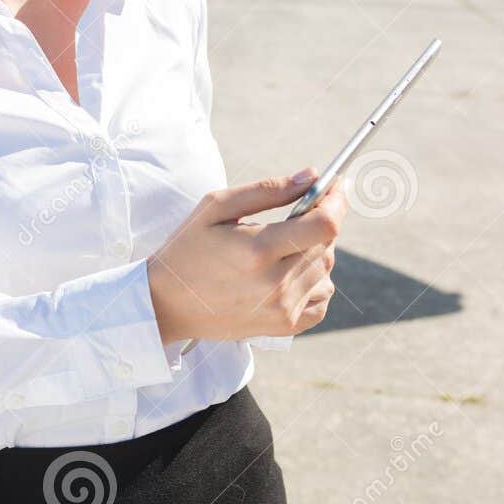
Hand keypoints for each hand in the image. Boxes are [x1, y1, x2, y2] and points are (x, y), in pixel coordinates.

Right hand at [147, 171, 343, 342]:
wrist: (167, 304)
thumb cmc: (187, 248)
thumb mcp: (216, 207)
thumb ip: (267, 190)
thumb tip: (311, 177)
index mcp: (256, 249)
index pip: (324, 225)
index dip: (336, 201)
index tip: (336, 185)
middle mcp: (275, 284)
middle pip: (327, 245)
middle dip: (318, 223)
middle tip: (293, 216)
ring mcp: (283, 309)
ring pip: (326, 269)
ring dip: (313, 252)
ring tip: (279, 249)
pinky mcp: (285, 327)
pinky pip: (323, 297)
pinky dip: (313, 281)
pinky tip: (285, 274)